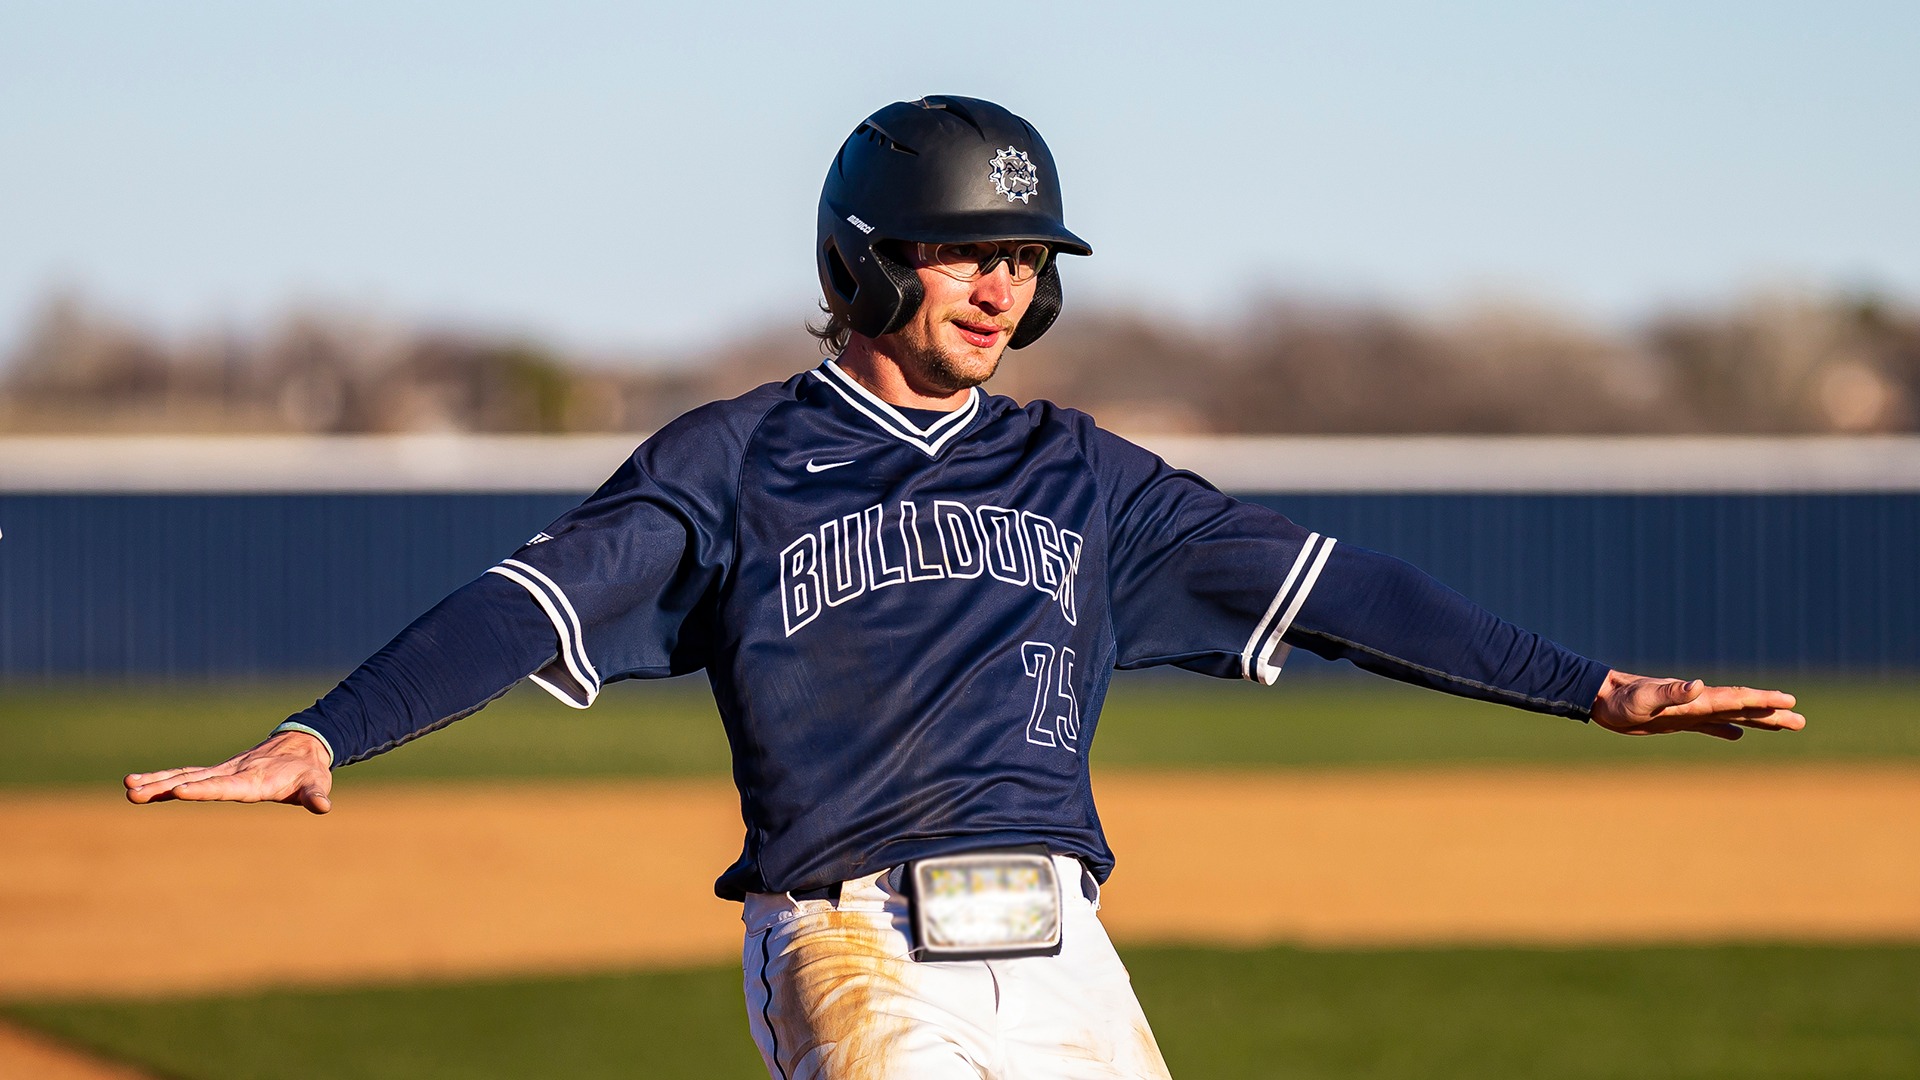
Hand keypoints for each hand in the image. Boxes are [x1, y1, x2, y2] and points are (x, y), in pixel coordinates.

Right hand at [124, 730, 333, 813]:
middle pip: (194, 781)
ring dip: (156, 783)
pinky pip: (186, 776)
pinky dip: (163, 780)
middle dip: (164, 787)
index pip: (226, 787)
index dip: (204, 790)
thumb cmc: (310, 772)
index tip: (179, 791)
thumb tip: (323, 806)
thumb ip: (315, 796)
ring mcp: (222, 772)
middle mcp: (233, 774)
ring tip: (127, 789)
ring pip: (184, 776)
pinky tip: (138, 786)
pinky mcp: (217, 773)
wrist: (302, 748)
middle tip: (134, 791)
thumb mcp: (316, 783)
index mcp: (255, 780)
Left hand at [1590, 671, 1804, 741]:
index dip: (1763, 700)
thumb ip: (1670, 692)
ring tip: (1785, 724)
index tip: (1789, 700)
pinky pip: (1710, 726)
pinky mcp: (1678, 721)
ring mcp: (1690, 712)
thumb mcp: (1644, 699)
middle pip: (1744, 708)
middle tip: (1801, 720)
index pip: (1737, 698)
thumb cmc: (1620, 700)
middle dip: (1772, 713)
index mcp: (1696, 699)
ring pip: (1733, 717)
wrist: (1601, 698)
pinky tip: (1739, 734)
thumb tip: (1698, 685)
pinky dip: (1727, 730)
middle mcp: (1699, 703)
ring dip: (1759, 721)